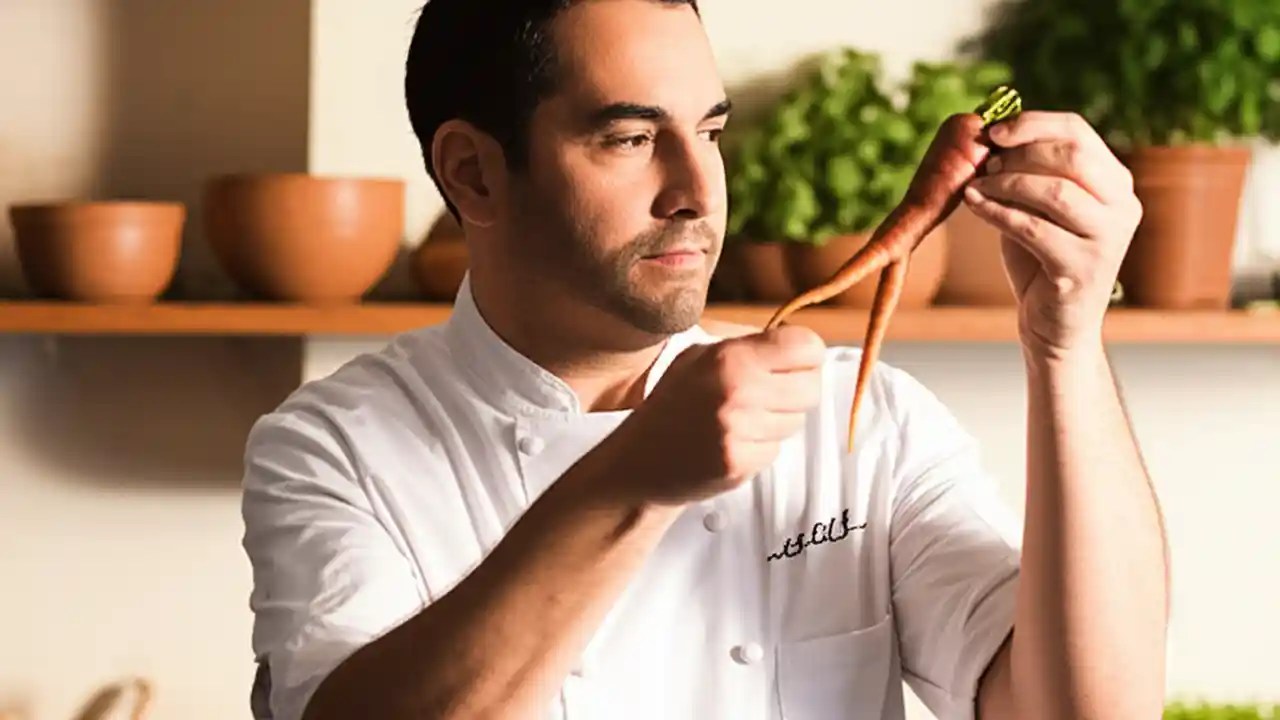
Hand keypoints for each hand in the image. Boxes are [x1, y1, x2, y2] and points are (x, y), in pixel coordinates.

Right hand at [613, 325, 825, 505]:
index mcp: (730, 357)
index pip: (806, 346)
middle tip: (772, 393)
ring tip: (743, 419)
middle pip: (812, 387)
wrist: (640, 460)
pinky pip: (776, 449)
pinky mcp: (740, 463)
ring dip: (778, 421)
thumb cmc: (673, 402)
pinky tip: (734, 442)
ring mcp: (739, 431)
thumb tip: (800, 343)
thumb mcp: (700, 356)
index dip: (807, 355)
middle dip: (798, 390)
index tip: (795, 362)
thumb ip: (749, 345)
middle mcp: (738, 391)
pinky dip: (762, 447)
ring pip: (796, 421)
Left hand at [962, 111, 1141, 358]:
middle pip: (1071, 155)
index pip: (1078, 132)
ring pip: (1055, 190)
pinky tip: (974, 205)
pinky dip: (997, 212)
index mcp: (1116, 182)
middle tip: (985, 164)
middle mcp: (1123, 206)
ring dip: (1005, 182)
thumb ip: (1028, 171)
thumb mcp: (1038, 207)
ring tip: (975, 186)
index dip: (1032, 124)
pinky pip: (1033, 228)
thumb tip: (991, 135)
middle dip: (1019, 153)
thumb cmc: (1041, 259)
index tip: (993, 131)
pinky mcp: (1083, 268)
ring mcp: (1109, 238)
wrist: (1055, 325)